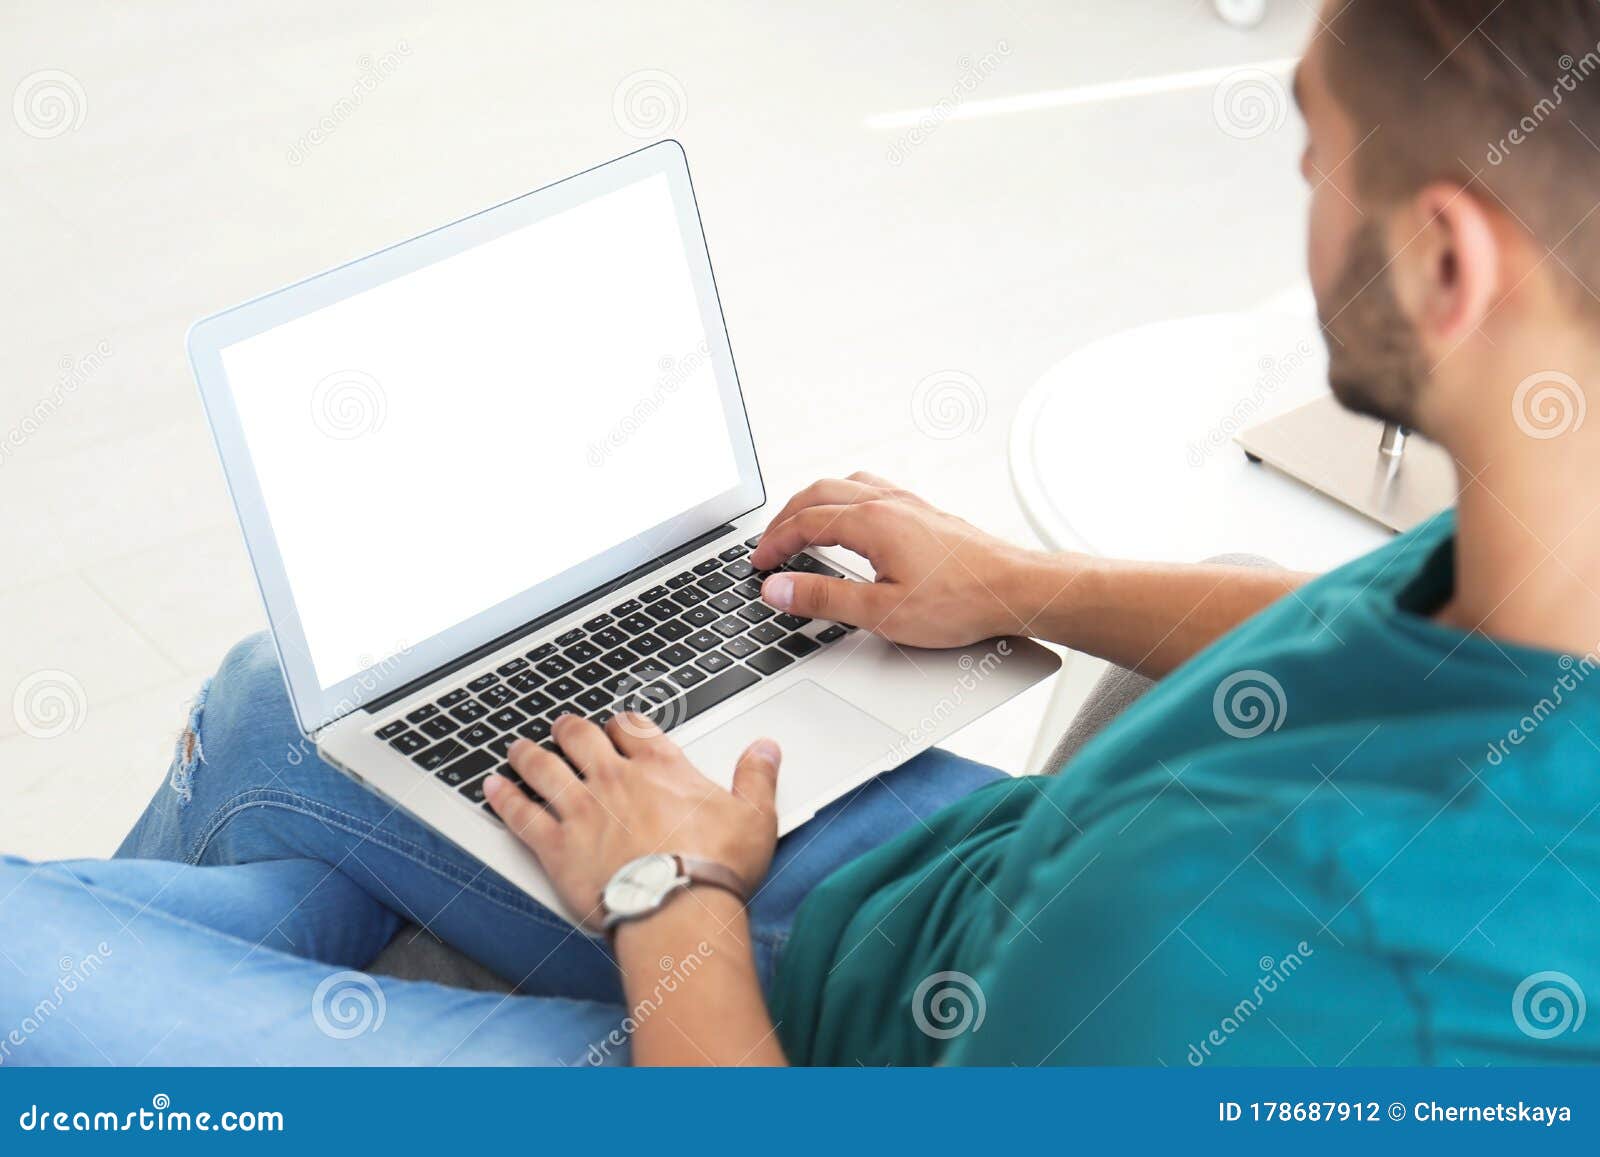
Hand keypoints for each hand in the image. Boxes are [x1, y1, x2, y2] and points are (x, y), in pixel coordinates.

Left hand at [483, 714, 780, 933]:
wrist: (676, 907)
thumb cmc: (715, 867)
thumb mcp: (756, 817)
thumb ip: (757, 777)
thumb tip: (766, 748)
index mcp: (660, 768)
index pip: (633, 728)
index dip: (622, 723)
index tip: (617, 725)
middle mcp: (614, 780)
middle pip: (581, 738)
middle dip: (570, 728)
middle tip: (562, 725)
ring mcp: (581, 809)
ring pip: (544, 767)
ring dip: (528, 754)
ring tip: (517, 747)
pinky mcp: (555, 845)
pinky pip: (520, 813)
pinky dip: (504, 798)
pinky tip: (492, 787)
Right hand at [749, 472, 1044, 647]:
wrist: (1015, 590)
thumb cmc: (961, 601)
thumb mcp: (881, 611)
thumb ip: (824, 598)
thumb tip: (779, 588)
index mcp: (872, 522)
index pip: (804, 523)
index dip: (774, 543)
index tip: (759, 564)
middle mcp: (889, 503)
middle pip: (819, 494)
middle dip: (785, 518)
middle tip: (768, 544)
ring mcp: (909, 504)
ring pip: (845, 485)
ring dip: (814, 502)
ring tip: (799, 525)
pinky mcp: (925, 513)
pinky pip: (871, 489)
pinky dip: (844, 499)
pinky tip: (851, 518)